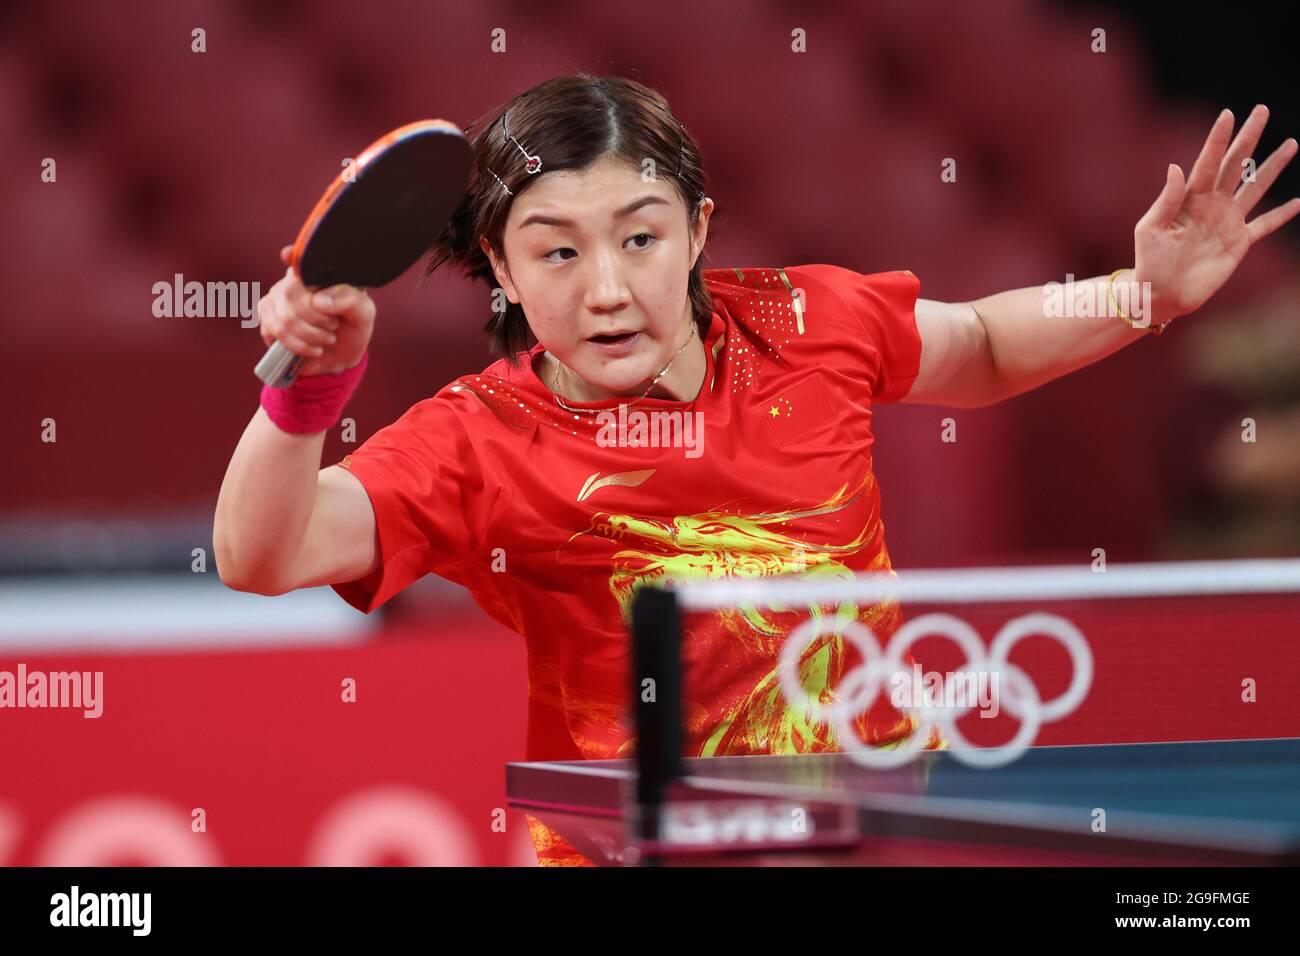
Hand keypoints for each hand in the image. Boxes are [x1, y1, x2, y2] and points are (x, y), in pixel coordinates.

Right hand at [258, 245, 375, 375]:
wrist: (339, 356)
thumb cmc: (351, 328)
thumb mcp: (363, 314)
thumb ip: (350, 300)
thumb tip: (318, 300)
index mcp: (316, 272)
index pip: (300, 260)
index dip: (292, 256)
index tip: (288, 255)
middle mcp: (292, 281)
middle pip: (290, 293)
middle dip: (317, 318)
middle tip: (333, 326)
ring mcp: (276, 299)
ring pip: (285, 317)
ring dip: (311, 335)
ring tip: (326, 338)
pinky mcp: (268, 320)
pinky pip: (276, 331)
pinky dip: (299, 345)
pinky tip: (313, 348)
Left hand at [1133, 105, 1298, 325]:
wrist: (1160, 294)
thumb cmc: (1148, 262)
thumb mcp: (1150, 230)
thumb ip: (1165, 200)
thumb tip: (1176, 167)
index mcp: (1189, 198)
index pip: (1207, 162)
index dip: (1218, 139)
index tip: (1228, 114)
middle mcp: (1212, 204)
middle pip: (1235, 164)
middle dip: (1249, 138)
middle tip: (1262, 110)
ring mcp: (1227, 222)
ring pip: (1256, 187)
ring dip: (1273, 166)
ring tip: (1291, 143)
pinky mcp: (1238, 243)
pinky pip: (1264, 226)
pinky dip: (1281, 215)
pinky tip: (1298, 202)